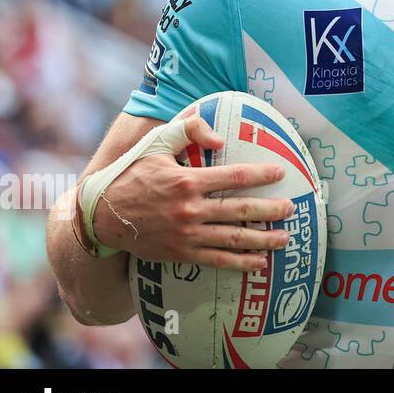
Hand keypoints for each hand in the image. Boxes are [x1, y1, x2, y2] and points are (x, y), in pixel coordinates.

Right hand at [90, 115, 295, 270]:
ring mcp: (186, 234)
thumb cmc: (133, 173)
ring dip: (262, 239)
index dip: (262, 174)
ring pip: (233, 238)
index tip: (281, 172)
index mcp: (187, 180)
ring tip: (285, 238)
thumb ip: (189, 129)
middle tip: (291, 209)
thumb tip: (220, 136)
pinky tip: (259, 263)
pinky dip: (240, 263)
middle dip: (270, 210)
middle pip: (240, 210)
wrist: (102, 214)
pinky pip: (216, 260)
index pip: (235, 176)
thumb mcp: (157, 142)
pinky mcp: (180, 253)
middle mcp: (190, 209)